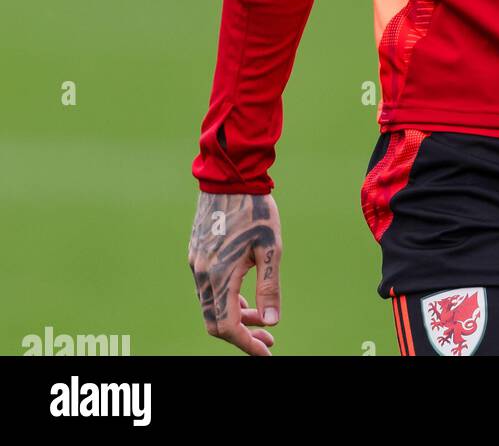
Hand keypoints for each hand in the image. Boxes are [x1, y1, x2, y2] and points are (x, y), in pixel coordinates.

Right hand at [188, 192, 282, 355]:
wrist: (230, 175)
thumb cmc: (255, 208)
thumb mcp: (271, 248)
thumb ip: (270, 287)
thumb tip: (272, 321)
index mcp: (219, 274)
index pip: (228, 326)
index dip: (246, 344)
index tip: (266, 353)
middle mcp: (202, 273)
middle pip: (215, 323)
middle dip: (242, 336)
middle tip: (268, 339)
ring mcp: (196, 264)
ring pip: (211, 307)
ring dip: (234, 318)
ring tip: (262, 321)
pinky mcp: (196, 255)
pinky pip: (208, 290)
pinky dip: (226, 301)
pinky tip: (246, 299)